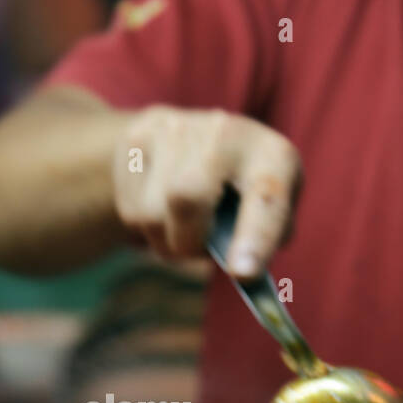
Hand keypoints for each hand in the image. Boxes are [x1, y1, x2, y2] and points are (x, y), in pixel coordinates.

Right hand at [112, 106, 301, 277]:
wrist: (195, 139)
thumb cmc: (241, 191)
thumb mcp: (270, 209)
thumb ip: (264, 239)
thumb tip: (242, 267)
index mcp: (271, 153)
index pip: (265, 195)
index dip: (256, 237)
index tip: (243, 273)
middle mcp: (224, 131)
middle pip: (188, 198)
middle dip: (188, 241)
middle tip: (196, 250)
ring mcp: (174, 129)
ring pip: (153, 213)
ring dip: (166, 240)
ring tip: (182, 229)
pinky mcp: (136, 141)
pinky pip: (131, 210)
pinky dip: (146, 228)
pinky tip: (162, 210)